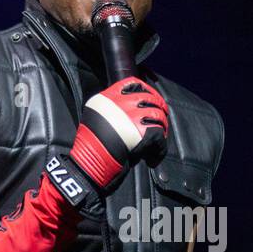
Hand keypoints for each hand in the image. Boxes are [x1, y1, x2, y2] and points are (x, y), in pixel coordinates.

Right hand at [67, 76, 169, 192]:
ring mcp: (133, 116)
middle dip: (159, 108)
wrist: (90, 167)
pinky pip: (161, 135)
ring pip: (158, 116)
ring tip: (155, 145)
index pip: (133, 84)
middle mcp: (120, 104)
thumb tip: (136, 114)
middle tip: (162, 121)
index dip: (147, 90)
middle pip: (150, 98)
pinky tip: (151, 160)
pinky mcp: (145, 132)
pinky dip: (159, 151)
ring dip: (161, 130)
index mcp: (106, 99)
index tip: (152, 98)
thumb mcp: (97, 121)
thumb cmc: (92, 150)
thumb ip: (113, 113)